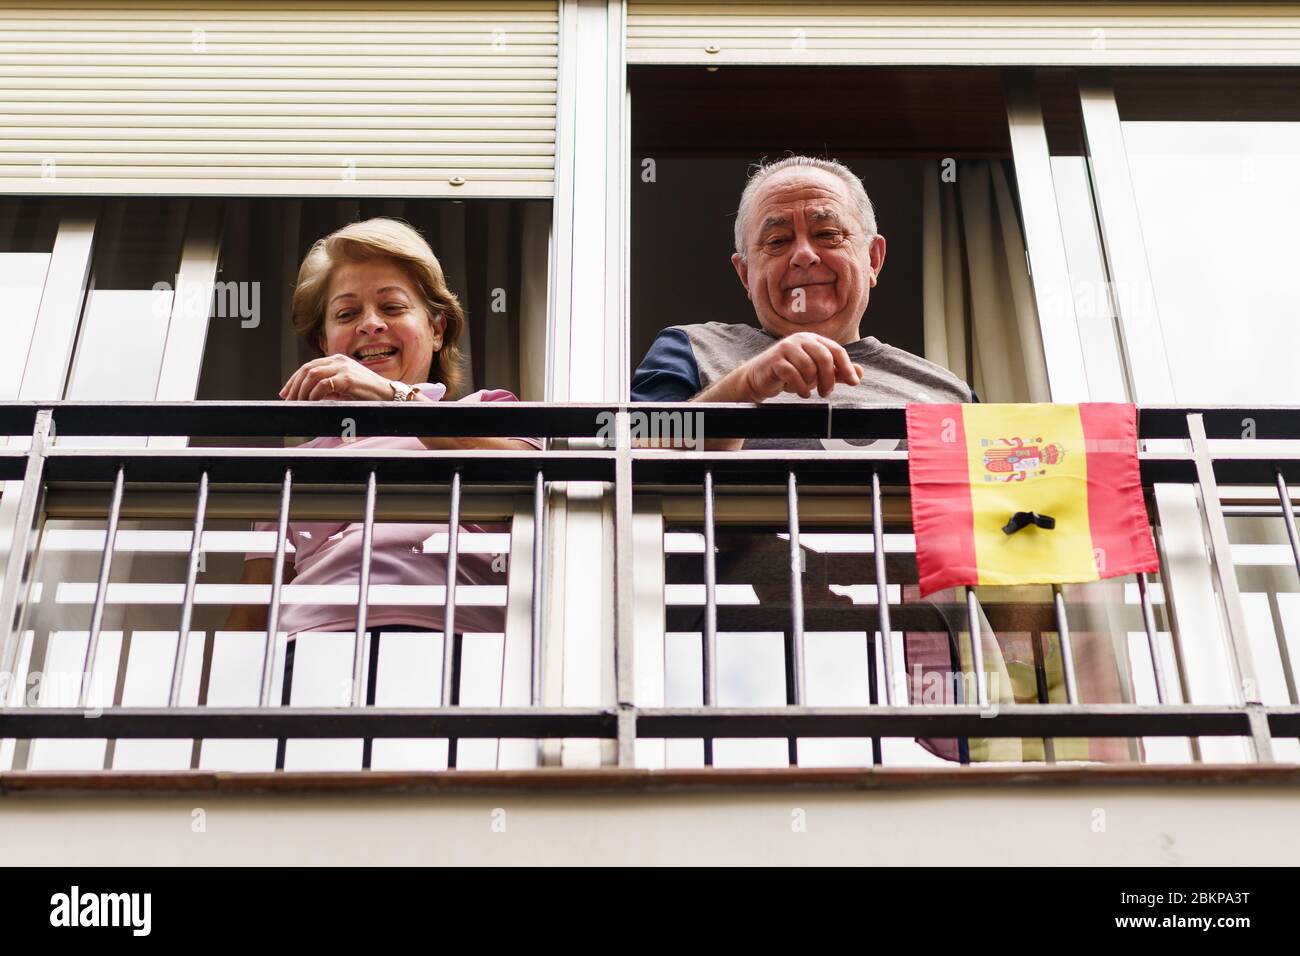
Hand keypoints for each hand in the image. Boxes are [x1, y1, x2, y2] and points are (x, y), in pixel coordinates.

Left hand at [279, 354, 398, 401]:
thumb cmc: (368, 394)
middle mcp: (339, 360)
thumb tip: (307, 396)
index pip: (308, 366)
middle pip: (307, 369)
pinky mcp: (348, 378)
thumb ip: (327, 387)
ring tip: (300, 403)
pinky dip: (314, 394)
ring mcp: (343, 368)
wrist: (388, 395)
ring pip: (312, 375)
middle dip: (294, 386)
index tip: (286, 393)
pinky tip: (313, 402)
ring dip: (302, 391)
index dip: (293, 380)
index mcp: (337, 360)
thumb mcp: (343, 388)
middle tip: (290, 400)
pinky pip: (324, 385)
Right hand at [738, 332, 862, 400]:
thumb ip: (836, 372)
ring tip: (808, 390)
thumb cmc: (790, 373)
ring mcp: (786, 348)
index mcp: (813, 339)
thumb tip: (860, 373)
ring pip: (809, 367)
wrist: (759, 377)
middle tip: (826, 393)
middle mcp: (800, 340)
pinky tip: (801, 392)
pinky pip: (793, 374)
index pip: (836, 350)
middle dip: (829, 379)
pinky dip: (800, 387)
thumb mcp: (816, 373)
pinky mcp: (775, 360)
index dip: (846, 367)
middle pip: (824, 358)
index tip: (854, 382)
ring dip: (812, 384)